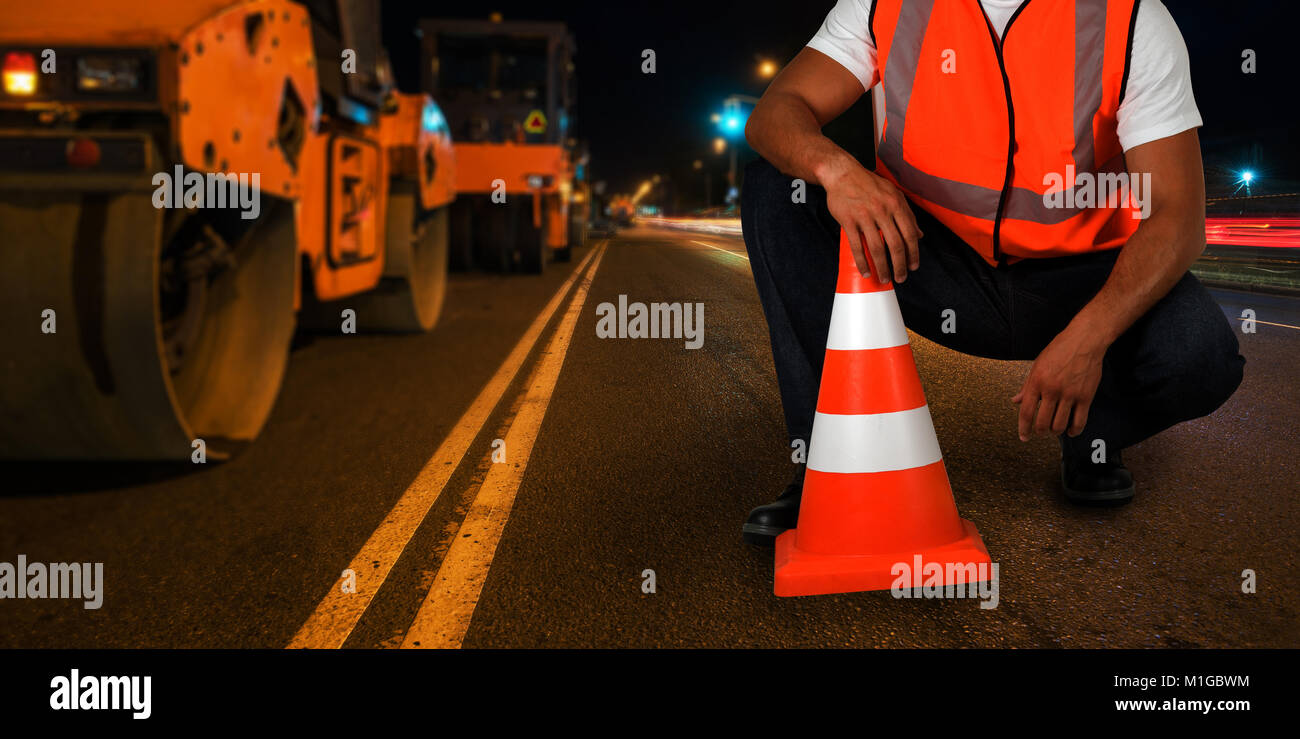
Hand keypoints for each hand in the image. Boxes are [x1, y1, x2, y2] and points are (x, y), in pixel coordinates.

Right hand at [818, 155, 922, 282]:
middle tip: (901, 278)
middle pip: (895, 244)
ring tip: (884, 278)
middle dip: (900, 265)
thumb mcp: (893, 194)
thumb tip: (919, 234)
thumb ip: (907, 214)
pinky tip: (865, 271)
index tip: (913, 266)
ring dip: (882, 267)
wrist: (842, 173)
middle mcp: (882, 210)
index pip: (909, 234)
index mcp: (896, 204)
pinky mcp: (849, 221)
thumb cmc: (868, 183)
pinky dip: (862, 262)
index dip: (913, 253)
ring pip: (877, 248)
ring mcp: (865, 216)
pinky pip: (857, 246)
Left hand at [1012, 325, 1106, 440]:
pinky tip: (1071, 431)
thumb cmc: (1060, 349)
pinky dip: (1074, 431)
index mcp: (1037, 382)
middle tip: (1040, 432)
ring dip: (1056, 432)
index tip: (1024, 436)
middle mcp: (1052, 390)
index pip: (1026, 412)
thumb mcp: (1037, 365)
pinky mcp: (1086, 396)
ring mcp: (1069, 394)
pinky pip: (1079, 421)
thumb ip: (1026, 386)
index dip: (1023, 428)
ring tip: (1055, 429)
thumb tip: (1016, 401)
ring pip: (1060, 425)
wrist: (1085, 340)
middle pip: (1043, 423)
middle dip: (1040, 432)